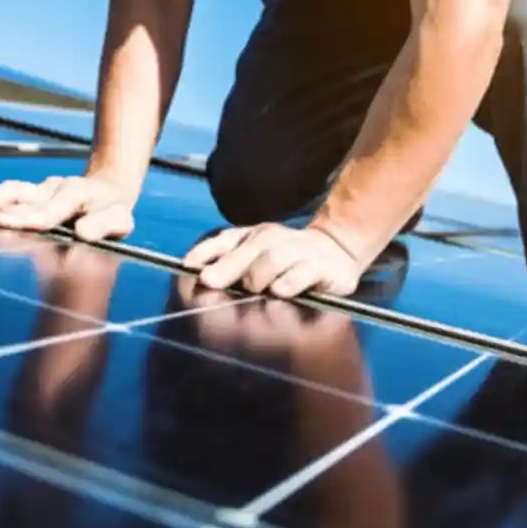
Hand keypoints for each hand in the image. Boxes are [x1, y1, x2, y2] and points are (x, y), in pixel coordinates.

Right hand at [0, 175, 136, 241]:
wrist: (108, 189)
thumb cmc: (113, 210)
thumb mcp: (120, 219)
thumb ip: (103, 225)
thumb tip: (82, 233)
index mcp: (75, 195)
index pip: (47, 211)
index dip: (24, 217)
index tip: (2, 221)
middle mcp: (53, 189)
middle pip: (21, 197)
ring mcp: (39, 190)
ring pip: (9, 191)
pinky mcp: (30, 193)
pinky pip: (5, 192)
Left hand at [183, 223, 366, 298]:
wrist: (337, 249)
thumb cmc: (288, 259)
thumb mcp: (255, 256)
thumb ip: (227, 262)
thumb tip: (199, 275)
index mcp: (252, 236)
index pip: (224, 241)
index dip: (205, 253)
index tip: (189, 267)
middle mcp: (272, 240)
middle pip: (245, 251)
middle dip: (225, 269)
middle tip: (210, 283)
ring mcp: (298, 251)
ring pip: (272, 260)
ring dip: (258, 277)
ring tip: (256, 289)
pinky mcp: (321, 267)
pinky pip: (301, 274)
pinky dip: (287, 283)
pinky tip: (279, 291)